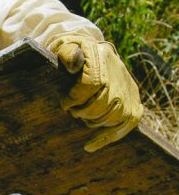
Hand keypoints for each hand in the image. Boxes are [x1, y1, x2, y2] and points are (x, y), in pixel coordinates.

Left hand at [48, 34, 142, 151]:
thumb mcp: (60, 47)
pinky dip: (108, 137)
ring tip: (81, 116)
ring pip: (117, 115)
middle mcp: (119, 71)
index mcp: (100, 54)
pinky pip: (127, 124)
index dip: (76, 97)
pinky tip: (89, 147)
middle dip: (84, 111)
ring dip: (94, 121)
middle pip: (106, 102)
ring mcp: (128, 86)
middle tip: (72, 110)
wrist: (85, 50)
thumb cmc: (66, 53)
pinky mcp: (133, 100)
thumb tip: (73, 64)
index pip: (93, 82)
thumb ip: (65, 54)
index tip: (65, 102)